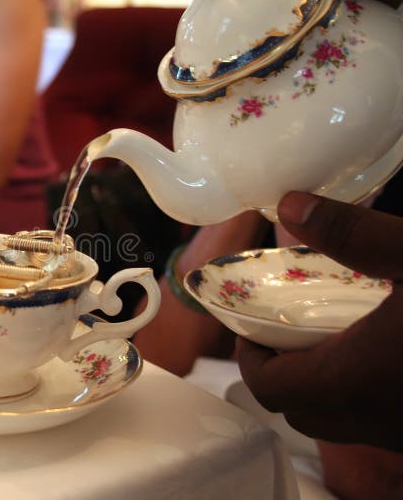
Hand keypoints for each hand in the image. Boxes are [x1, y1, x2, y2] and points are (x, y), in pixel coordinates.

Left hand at [236, 192, 402, 450]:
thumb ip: (354, 235)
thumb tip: (289, 205)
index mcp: (353, 381)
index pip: (267, 387)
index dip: (247, 358)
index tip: (247, 327)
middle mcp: (373, 419)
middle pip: (297, 409)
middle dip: (278, 372)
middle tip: (282, 330)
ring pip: (337, 421)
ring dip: (317, 386)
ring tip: (327, 338)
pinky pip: (375, 425)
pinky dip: (358, 397)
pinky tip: (382, 358)